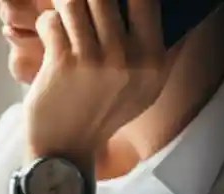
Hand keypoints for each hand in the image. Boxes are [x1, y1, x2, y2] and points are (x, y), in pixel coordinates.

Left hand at [25, 0, 170, 171]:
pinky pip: (52, 22)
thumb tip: (175, 19)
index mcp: (151, 59)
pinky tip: (51, 31)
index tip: (110, 4)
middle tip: (82, 8)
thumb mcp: (147, 89)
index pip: (145, 0)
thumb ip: (163, 53)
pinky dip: (48, 21)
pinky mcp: (61, 64)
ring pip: (75, 3)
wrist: (66, 148)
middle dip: (88, 0)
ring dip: (65, 5)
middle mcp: (125, 57)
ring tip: (64, 14)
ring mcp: (92, 60)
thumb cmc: (103, 115)